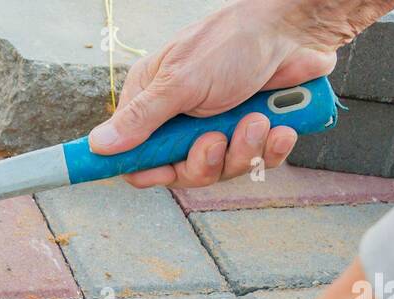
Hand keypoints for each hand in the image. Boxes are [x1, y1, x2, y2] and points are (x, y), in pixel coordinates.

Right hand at [90, 0, 337, 187]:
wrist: (295, 31)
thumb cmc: (234, 42)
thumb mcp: (180, 82)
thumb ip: (141, 118)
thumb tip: (98, 145)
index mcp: (154, 103)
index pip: (135, 156)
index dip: (146, 170)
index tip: (162, 173)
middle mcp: (181, 120)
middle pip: (180, 172)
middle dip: (205, 162)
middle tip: (217, 139)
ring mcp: (217, 128)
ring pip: (220, 170)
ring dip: (243, 151)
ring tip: (257, 119)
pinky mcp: (250, 134)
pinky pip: (255, 164)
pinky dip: (270, 149)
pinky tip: (280, 127)